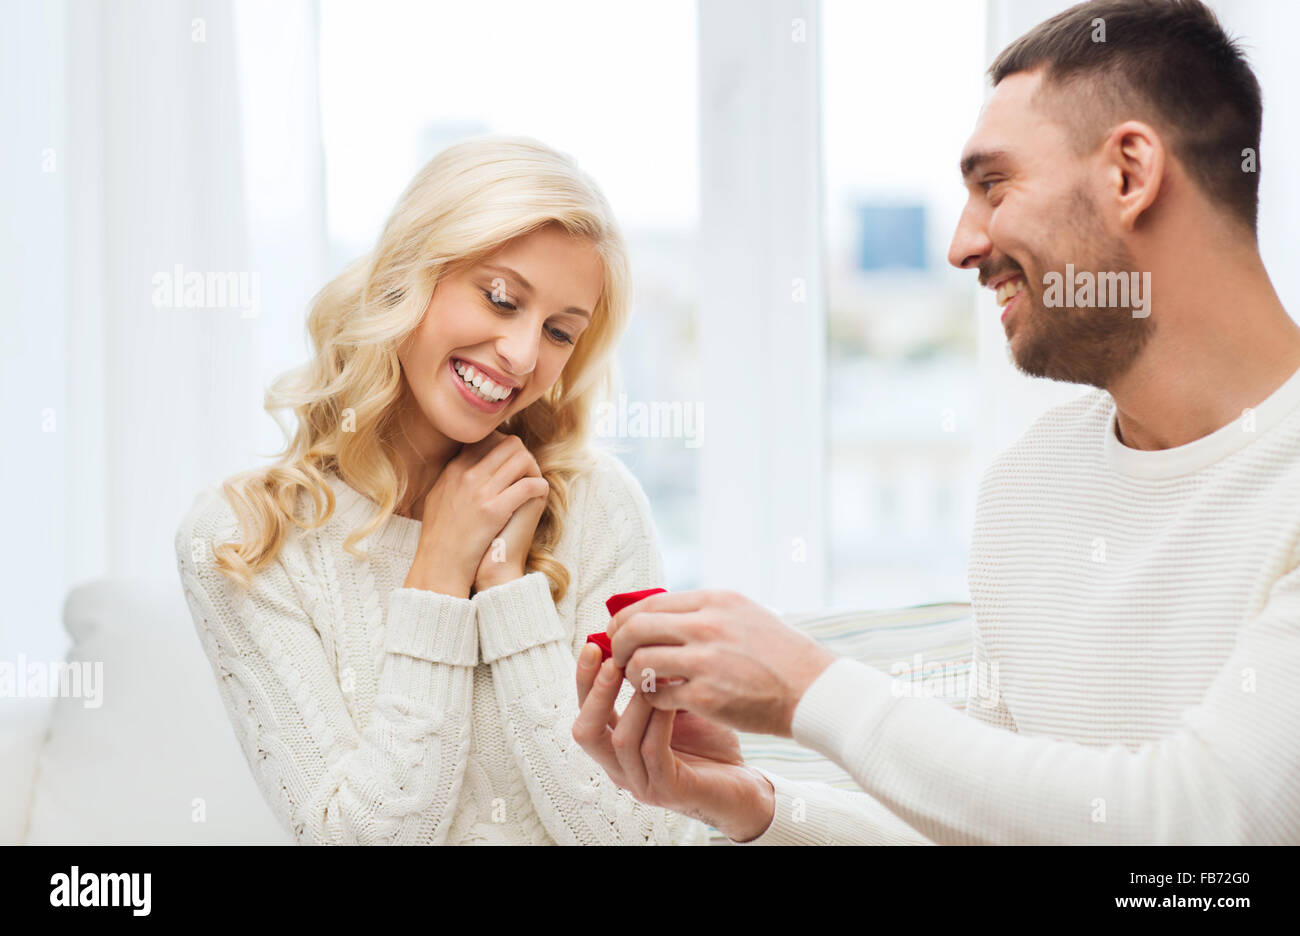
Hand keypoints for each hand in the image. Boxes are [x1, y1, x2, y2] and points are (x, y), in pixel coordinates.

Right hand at [404, 431, 548, 597]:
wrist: (439, 564)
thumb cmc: (440, 536)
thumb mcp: (438, 497)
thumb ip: (453, 478)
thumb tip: (465, 464)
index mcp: (454, 469)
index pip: (487, 439)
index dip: (505, 448)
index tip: (512, 463)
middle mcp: (467, 475)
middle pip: (509, 444)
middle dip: (523, 455)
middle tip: (527, 473)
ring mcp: (480, 491)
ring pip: (522, 459)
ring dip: (534, 469)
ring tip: (533, 484)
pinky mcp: (494, 510)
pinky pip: (529, 485)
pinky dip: (539, 487)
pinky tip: (539, 495)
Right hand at [571, 644, 775, 840]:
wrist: (743, 783)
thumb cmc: (708, 742)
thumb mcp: (674, 703)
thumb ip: (653, 682)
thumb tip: (643, 634)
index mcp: (616, 742)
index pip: (584, 709)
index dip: (584, 677)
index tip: (595, 644)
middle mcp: (620, 765)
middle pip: (585, 731)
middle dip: (595, 692)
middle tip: (612, 660)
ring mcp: (640, 781)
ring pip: (620, 740)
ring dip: (636, 702)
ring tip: (654, 675)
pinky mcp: (667, 790)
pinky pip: (652, 751)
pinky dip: (659, 722)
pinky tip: (672, 700)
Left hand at [607, 589, 837, 736]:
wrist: (813, 689)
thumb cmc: (776, 653)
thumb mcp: (742, 614)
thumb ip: (701, 611)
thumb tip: (653, 614)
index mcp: (715, 600)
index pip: (649, 603)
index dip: (624, 620)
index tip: (617, 634)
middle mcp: (708, 625)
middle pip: (637, 629)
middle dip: (620, 646)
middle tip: (620, 660)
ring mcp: (707, 661)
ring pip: (641, 663)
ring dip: (633, 676)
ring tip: (642, 683)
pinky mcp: (707, 696)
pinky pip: (658, 696)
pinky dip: (653, 700)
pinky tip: (662, 701)